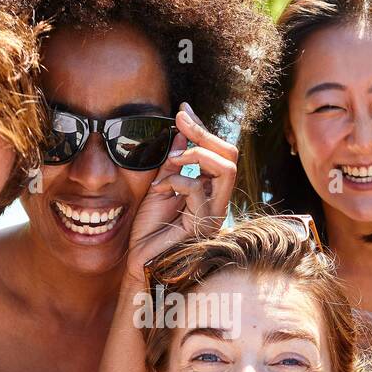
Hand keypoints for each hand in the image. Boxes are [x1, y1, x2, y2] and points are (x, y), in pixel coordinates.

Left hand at [124, 102, 234, 283]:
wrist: (141, 262)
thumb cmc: (149, 231)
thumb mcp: (159, 187)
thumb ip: (172, 163)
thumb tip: (182, 131)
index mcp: (210, 190)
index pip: (218, 152)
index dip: (203, 128)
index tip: (183, 110)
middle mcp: (218, 200)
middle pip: (231, 155)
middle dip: (205, 133)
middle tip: (180, 121)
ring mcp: (214, 213)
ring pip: (226, 169)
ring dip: (197, 154)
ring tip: (173, 160)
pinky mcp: (203, 224)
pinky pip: (197, 189)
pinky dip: (176, 180)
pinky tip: (159, 188)